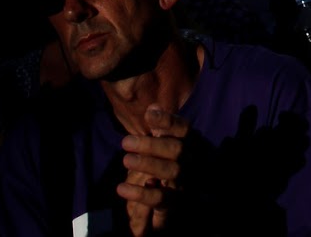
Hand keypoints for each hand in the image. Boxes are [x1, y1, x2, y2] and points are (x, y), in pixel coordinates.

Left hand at [119, 107, 188, 234]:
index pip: (183, 128)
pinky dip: (141, 194)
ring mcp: (182, 182)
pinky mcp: (172, 203)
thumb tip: (152, 106)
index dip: (168, 120)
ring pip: (171, 171)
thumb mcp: (160, 144)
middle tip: (125, 142)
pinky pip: (159, 198)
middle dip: (151, 144)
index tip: (149, 113)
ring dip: (148, 164)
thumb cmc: (162, 164)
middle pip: (176, 149)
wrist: (169, 199)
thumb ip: (158, 126)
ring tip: (126, 160)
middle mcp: (188, 161)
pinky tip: (122, 188)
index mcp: (186, 144)